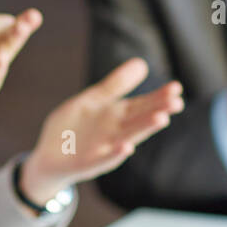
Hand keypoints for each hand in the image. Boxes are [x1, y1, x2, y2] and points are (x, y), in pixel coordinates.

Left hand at [17, 58, 183, 203]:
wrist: (48, 156)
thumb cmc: (74, 127)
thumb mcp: (93, 100)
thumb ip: (116, 84)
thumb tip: (142, 63)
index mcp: (116, 115)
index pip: (142, 104)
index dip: (158, 96)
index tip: (177, 87)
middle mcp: (115, 132)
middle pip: (140, 120)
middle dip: (158, 111)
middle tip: (177, 102)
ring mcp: (103, 148)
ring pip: (128, 138)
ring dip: (144, 129)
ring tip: (161, 119)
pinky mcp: (88, 163)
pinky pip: (103, 159)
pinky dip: (115, 153)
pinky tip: (127, 147)